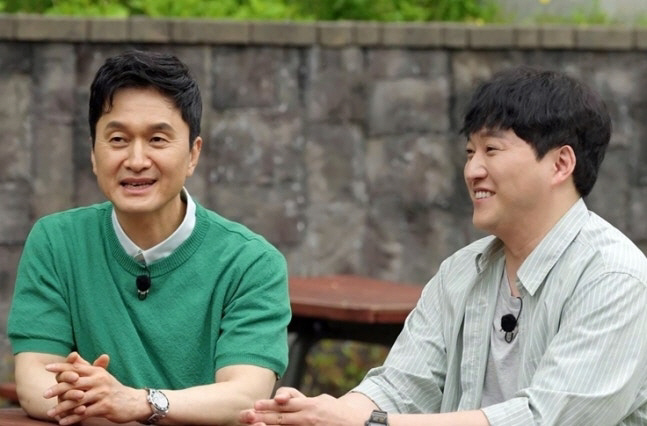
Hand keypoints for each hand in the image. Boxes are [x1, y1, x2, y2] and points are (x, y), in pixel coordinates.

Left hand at [44, 352, 146, 424]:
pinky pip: (85, 413)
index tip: (47, 367)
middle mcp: (100, 380)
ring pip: (77, 401)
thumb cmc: (112, 388)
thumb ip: (86, 367)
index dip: (62, 367)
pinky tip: (62, 422)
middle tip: (44, 394)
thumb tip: (73, 356)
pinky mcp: (105, 407)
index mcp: (97, 371)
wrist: (132, 402)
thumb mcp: (101, 375)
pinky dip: (72, 418)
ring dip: (62, 407)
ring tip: (50, 413)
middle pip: (75, 383)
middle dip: (58, 388)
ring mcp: (102, 394)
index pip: (77, 367)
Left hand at [240, 387, 362, 425]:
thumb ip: (304, 400)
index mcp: (310, 405)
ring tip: (255, 425)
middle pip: (281, 417)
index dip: (269, 405)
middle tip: (247, 415)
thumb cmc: (338, 412)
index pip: (285, 404)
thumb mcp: (321, 400)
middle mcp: (308, 417)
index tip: (256, 405)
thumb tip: (288, 399)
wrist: (357, 423)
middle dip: (263, 416)